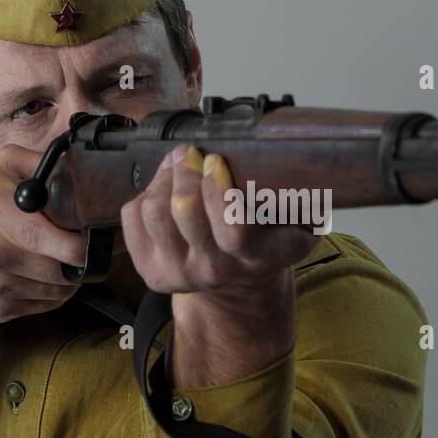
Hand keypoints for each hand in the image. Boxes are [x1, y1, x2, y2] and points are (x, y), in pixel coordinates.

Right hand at [0, 145, 87, 342]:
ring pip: (60, 291)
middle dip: (79, 261)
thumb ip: (32, 162)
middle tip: (79, 248)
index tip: (88, 235)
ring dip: (67, 278)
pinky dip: (50, 294)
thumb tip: (70, 163)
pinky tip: (39, 276)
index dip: (85, 244)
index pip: (65, 243)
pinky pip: (45, 305)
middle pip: (67, 270)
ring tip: (58, 260)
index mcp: (1, 213)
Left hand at [119, 145, 317, 295]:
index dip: (219, 188)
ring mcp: (178, 273)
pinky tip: (164, 189)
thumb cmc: (268, 242)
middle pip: (184, 211)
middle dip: (186, 170)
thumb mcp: (300, 223)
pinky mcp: (150, 271)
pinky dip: (144, 193)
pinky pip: (132, 218)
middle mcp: (214, 270)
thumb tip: (305, 167)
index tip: (216, 160)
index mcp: (254, 257)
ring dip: (163, 178)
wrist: (241, 285)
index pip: (232, 225)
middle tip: (193, 152)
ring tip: (179, 166)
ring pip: (153, 211)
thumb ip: (303, 198)